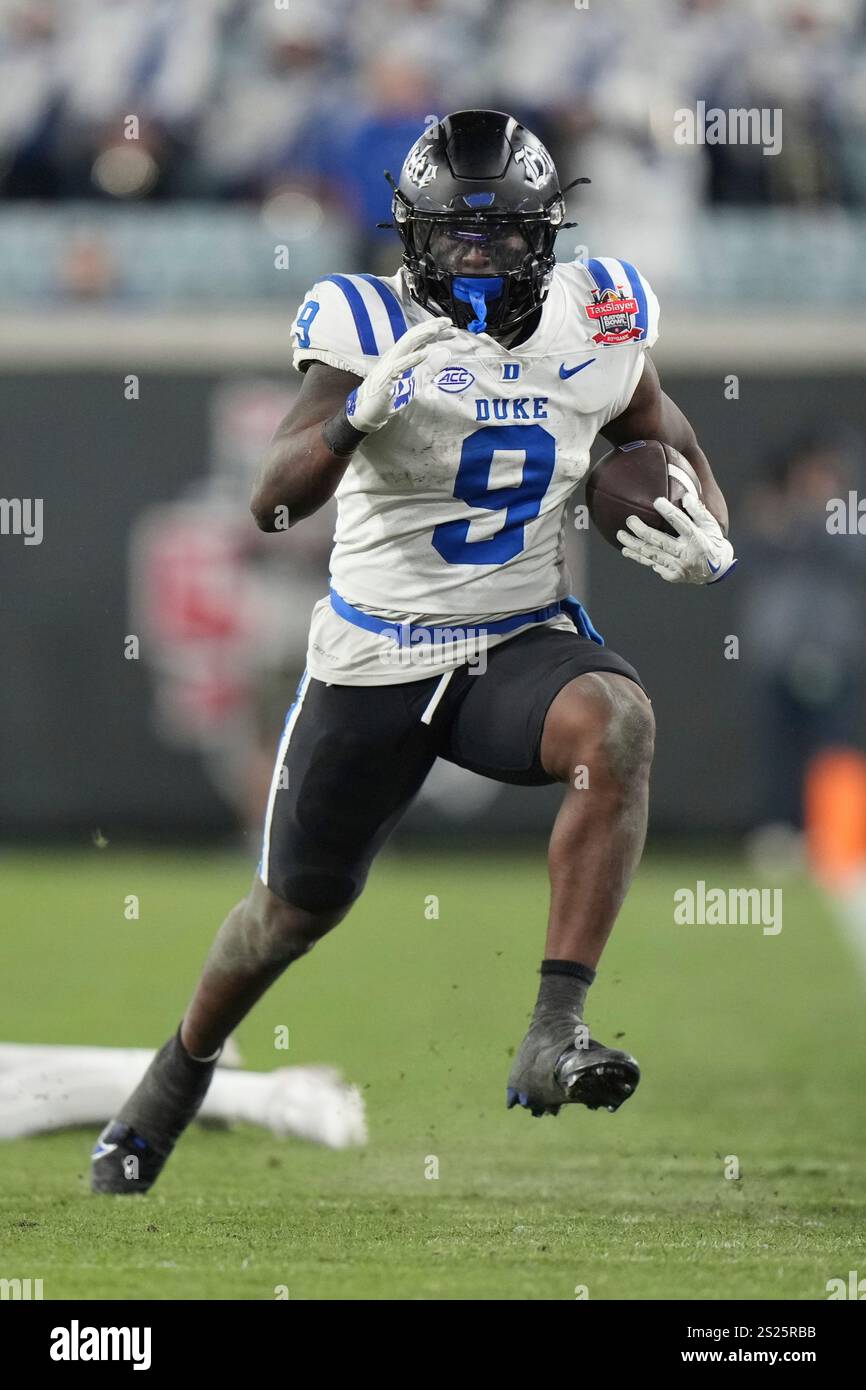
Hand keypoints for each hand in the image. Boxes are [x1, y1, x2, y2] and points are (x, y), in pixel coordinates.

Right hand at [345, 318, 454, 433]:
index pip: (420, 339)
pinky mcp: (386, 379)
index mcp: (402, 356)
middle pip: (413, 336)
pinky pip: (398, 367)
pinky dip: (411, 359)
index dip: (435, 332)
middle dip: (430, 327)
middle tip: (447, 322)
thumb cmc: (392, 395)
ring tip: (435, 330)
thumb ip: (430, 368)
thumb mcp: (416, 380)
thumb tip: (445, 355)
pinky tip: (423, 354)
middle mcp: (395, 356)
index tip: (451, 329)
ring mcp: (389, 366)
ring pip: (405, 346)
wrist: (370, 410)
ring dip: (421, 337)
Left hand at [616, 491, 735, 583]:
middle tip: (629, 520)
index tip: (657, 501)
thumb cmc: (712, 541)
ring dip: (633, 545)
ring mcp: (678, 567)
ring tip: (620, 535)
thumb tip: (686, 495)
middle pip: (659, 541)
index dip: (669, 512)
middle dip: (641, 530)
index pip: (681, 523)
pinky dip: (640, 557)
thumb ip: (698, 511)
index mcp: (697, 539)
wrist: (716, 570)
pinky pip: (653, 564)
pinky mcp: (672, 576)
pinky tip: (627, 550)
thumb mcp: (711, 525)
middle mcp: (686, 555)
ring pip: (651, 554)